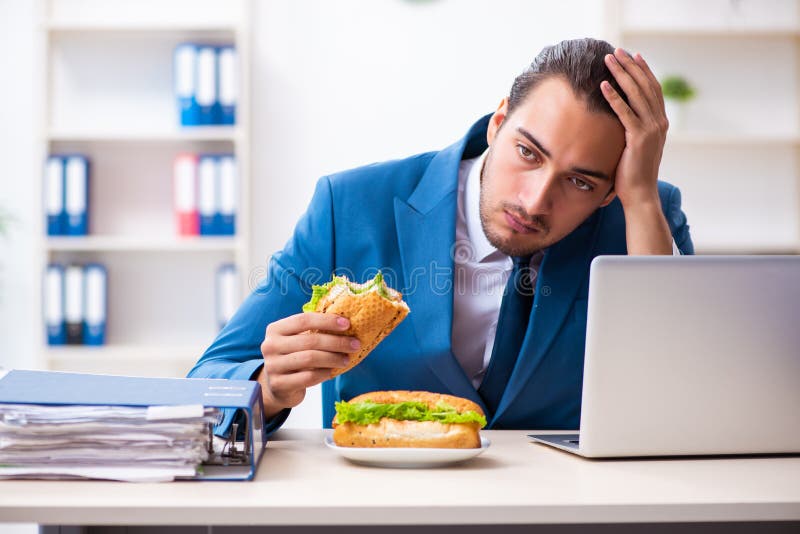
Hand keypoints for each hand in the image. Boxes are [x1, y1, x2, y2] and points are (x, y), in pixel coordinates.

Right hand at [257, 312, 359, 418]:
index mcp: (275, 329)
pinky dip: (324, 373)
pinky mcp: (279, 384)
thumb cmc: (294, 357)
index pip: (303, 320)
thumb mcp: (297, 341)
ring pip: (310, 359)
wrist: (278, 387)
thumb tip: (345, 324)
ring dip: (333, 358)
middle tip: (355, 344)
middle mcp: (270, 346)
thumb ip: (314, 331)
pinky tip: (332, 371)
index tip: (347, 324)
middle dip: (336, 342)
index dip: (327, 321)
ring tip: (347, 359)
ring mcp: (273, 366)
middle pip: (310, 340)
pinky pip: (309, 377)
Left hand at [601, 48, 667, 207]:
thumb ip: (633, 130)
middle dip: (631, 66)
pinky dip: (614, 97)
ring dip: (622, 74)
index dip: (644, 71)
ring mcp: (651, 130)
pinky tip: (604, 85)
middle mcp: (659, 123)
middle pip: (645, 86)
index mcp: (660, 123)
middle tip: (617, 51)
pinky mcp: (638, 138)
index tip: (634, 55)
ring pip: (636, 94)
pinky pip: (625, 112)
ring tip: (609, 60)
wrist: (640, 194)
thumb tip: (620, 119)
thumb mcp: (635, 146)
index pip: (653, 89)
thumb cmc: (632, 174)